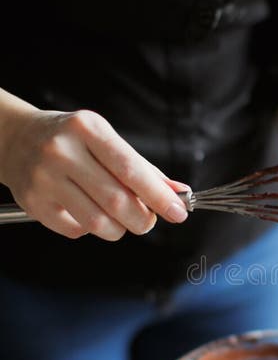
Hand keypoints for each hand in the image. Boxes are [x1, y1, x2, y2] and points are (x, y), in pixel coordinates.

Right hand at [0, 104, 189, 240]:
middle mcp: (62, 151)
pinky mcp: (34, 203)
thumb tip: (178, 192)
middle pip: (116, 201)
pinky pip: (77, 230)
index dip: (158, 195)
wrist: (16, 138)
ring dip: (120, 228)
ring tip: (120, 219)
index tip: (179, 212)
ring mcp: (44, 178)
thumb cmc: (73, 140)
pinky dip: (92, 229)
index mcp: (87, 129)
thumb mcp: (106, 141)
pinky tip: (88, 212)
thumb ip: (143, 168)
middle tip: (149, 220)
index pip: (131, 169)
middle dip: (143, 219)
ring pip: (97, 222)